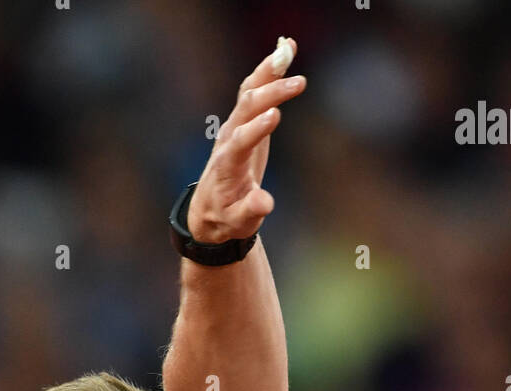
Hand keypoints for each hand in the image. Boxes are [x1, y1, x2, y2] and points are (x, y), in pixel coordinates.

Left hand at [187, 38, 305, 243]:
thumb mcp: (238, 221)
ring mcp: (235, 125)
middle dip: (270, 94)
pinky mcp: (244, 118)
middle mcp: (228, 139)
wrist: (212, 206)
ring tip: (288, 50)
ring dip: (268, 72)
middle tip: (298, 83)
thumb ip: (251, 211)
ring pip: (249, 91)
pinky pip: (255, 88)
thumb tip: (265, 203)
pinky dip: (269, 69)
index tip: (275, 115)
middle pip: (246, 109)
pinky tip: (286, 50)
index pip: (239, 142)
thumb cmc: (227, 216)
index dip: (255, 129)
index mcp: (227, 165)